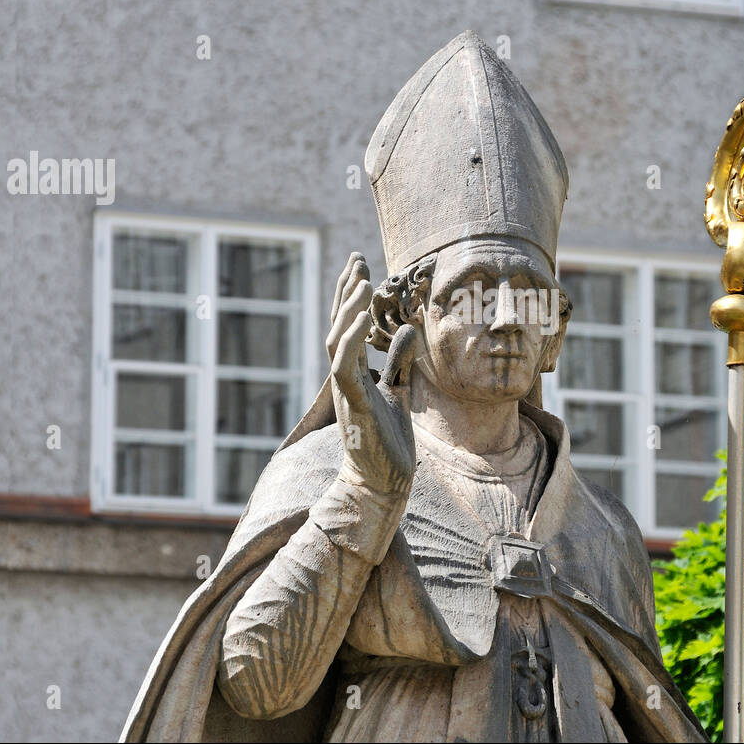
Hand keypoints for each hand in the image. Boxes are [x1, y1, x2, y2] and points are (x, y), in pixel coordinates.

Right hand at [326, 253, 420, 495]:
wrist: (384, 483)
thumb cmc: (389, 442)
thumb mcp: (398, 393)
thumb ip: (399, 362)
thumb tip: (407, 330)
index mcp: (354, 374)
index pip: (349, 328)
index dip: (353, 296)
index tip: (361, 266)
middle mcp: (344, 379)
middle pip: (338, 326)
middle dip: (346, 292)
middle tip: (357, 260)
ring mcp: (345, 391)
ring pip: (336, 341)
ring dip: (348, 309)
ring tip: (363, 281)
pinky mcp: (352, 405)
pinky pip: (343, 367)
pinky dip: (352, 340)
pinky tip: (364, 317)